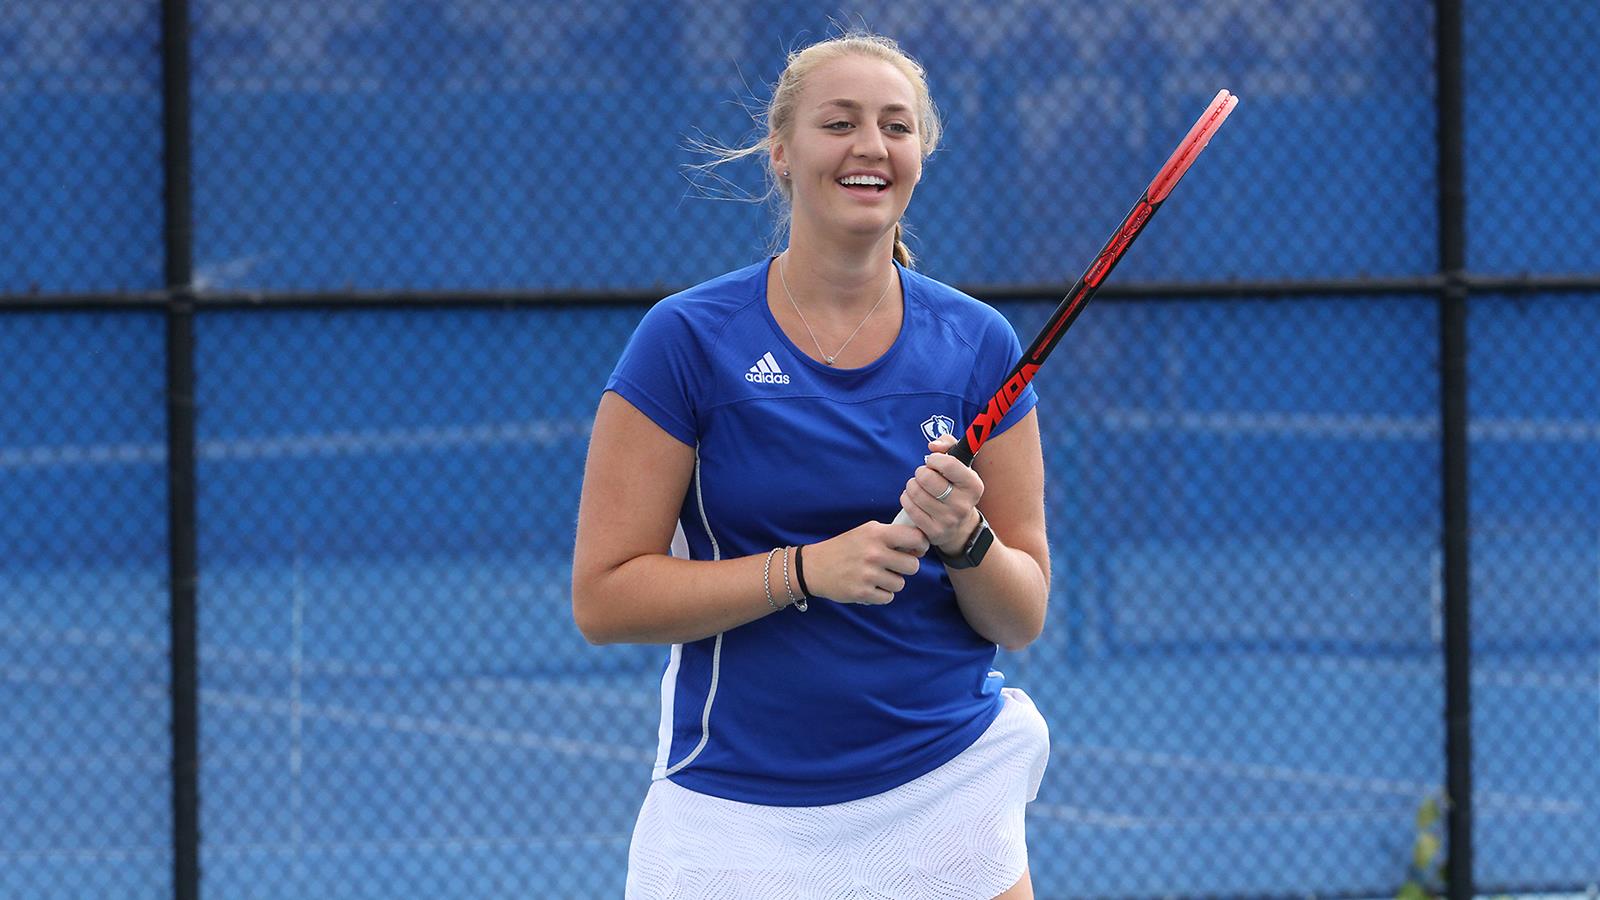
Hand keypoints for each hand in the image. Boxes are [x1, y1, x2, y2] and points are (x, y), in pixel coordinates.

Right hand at [803, 521, 927, 604]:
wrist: (815, 567)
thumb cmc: (845, 548)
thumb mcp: (866, 532)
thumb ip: (891, 535)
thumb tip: (919, 546)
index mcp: (877, 533)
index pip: (916, 538)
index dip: (920, 546)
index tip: (914, 550)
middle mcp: (874, 552)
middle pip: (913, 566)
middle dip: (905, 567)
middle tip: (892, 566)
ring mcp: (868, 574)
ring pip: (900, 584)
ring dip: (892, 582)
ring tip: (876, 576)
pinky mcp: (862, 592)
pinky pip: (888, 597)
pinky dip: (881, 594)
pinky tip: (869, 586)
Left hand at [899, 433, 983, 554]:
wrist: (960, 527)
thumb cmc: (956, 488)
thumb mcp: (961, 465)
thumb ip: (949, 445)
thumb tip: (933, 446)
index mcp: (973, 485)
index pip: (949, 464)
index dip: (935, 459)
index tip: (933, 460)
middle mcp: (963, 504)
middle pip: (927, 478)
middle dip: (921, 472)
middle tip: (924, 475)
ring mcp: (948, 520)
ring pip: (915, 492)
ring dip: (912, 485)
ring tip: (918, 486)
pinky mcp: (934, 532)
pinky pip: (910, 507)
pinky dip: (907, 499)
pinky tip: (914, 498)